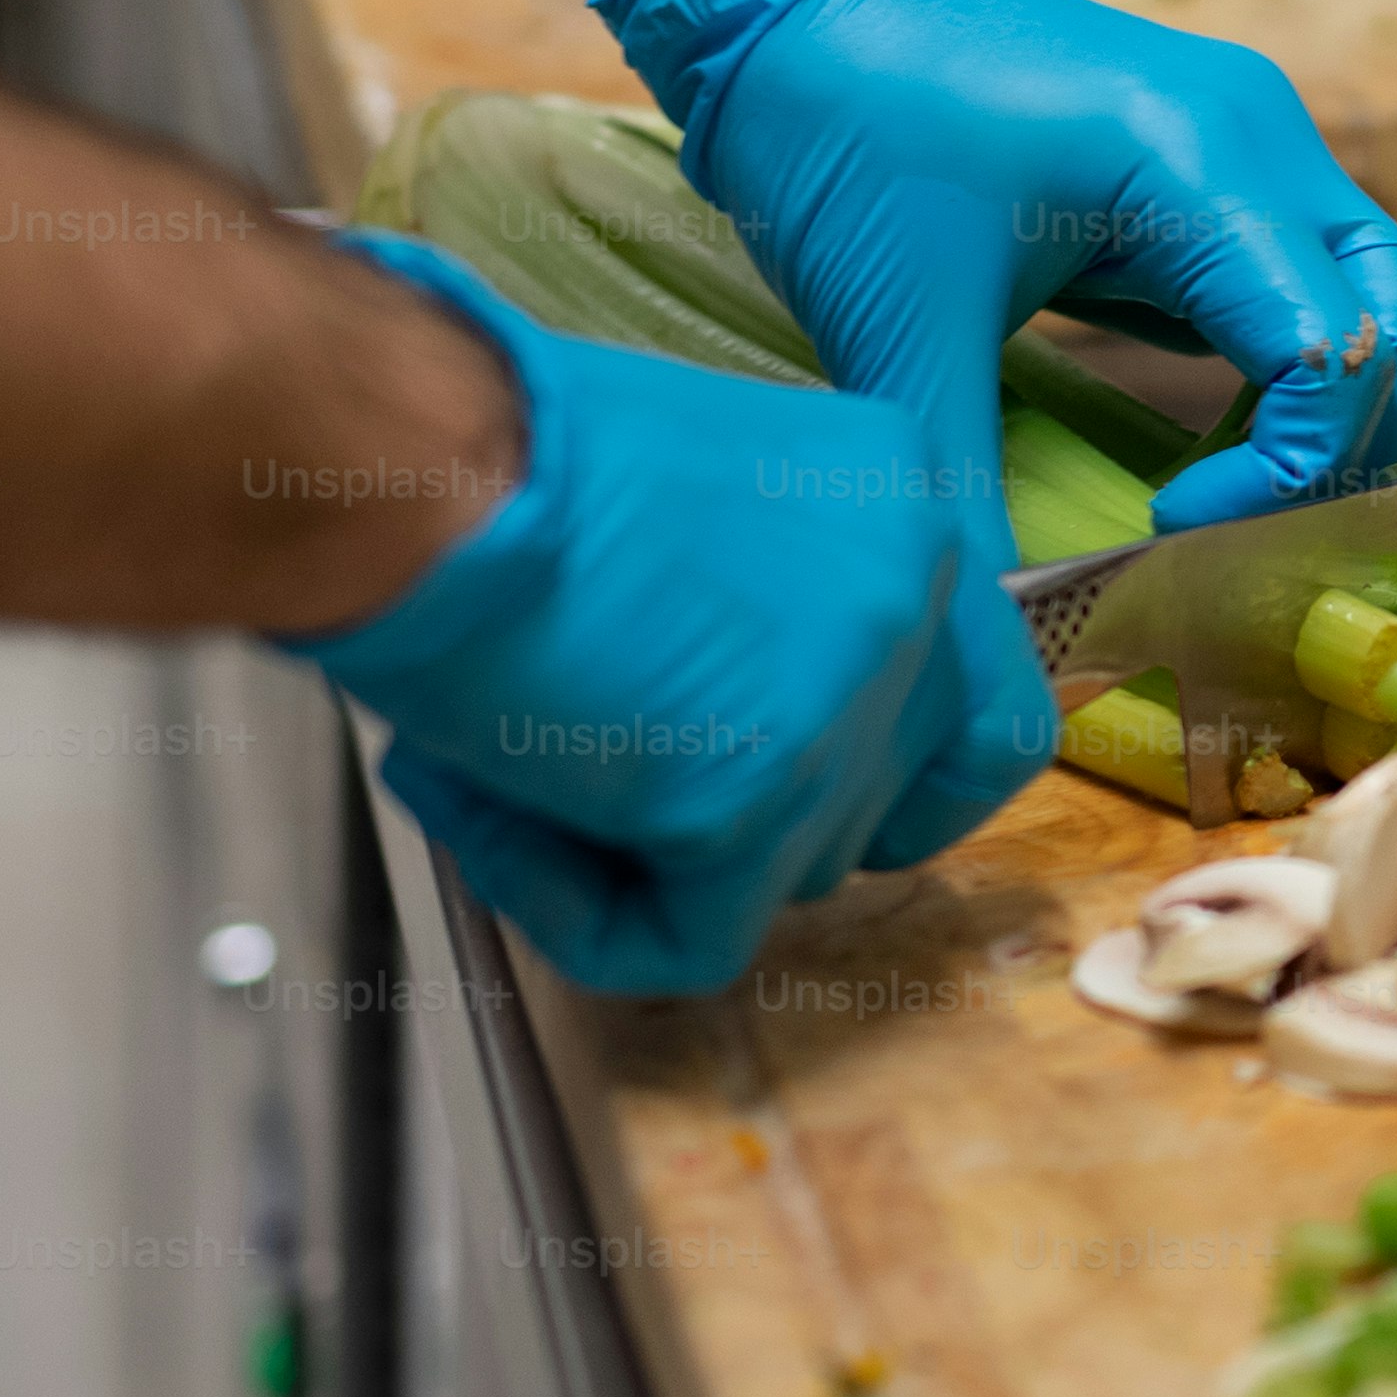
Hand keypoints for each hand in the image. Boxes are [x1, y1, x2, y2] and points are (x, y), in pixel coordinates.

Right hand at [293, 236, 1051, 988]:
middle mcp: (916, 597)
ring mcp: (853, 703)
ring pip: (785, 874)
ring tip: (496, 768)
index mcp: (905, 502)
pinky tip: (486, 819)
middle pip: (887, 803)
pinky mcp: (760, 797)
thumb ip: (757, 605)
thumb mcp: (690, 501)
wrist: (418, 462)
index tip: (773, 779)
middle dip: (750, 822)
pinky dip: (583, 918)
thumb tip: (721, 720)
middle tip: (599, 778)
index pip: (977, 700)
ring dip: (642, 856)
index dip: (881, 767)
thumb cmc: (499, 456)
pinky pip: (691, 940)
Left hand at [600, 0, 1396, 573]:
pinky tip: (1217, 433)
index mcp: (1202, 162)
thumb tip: (983, 645)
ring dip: (1346, 405)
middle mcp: (1265, 137)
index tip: (1169, 528)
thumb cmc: (845, 131)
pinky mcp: (1226, 156)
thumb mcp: (897, 324)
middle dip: (1356, 447)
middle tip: (1240, 525)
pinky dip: (1304, 365)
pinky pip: (1321, 273)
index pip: (1337, 351)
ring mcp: (1258, 136)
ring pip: (1389, 292)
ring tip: (1238, 491)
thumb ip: (962, 484)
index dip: (1283, 474)